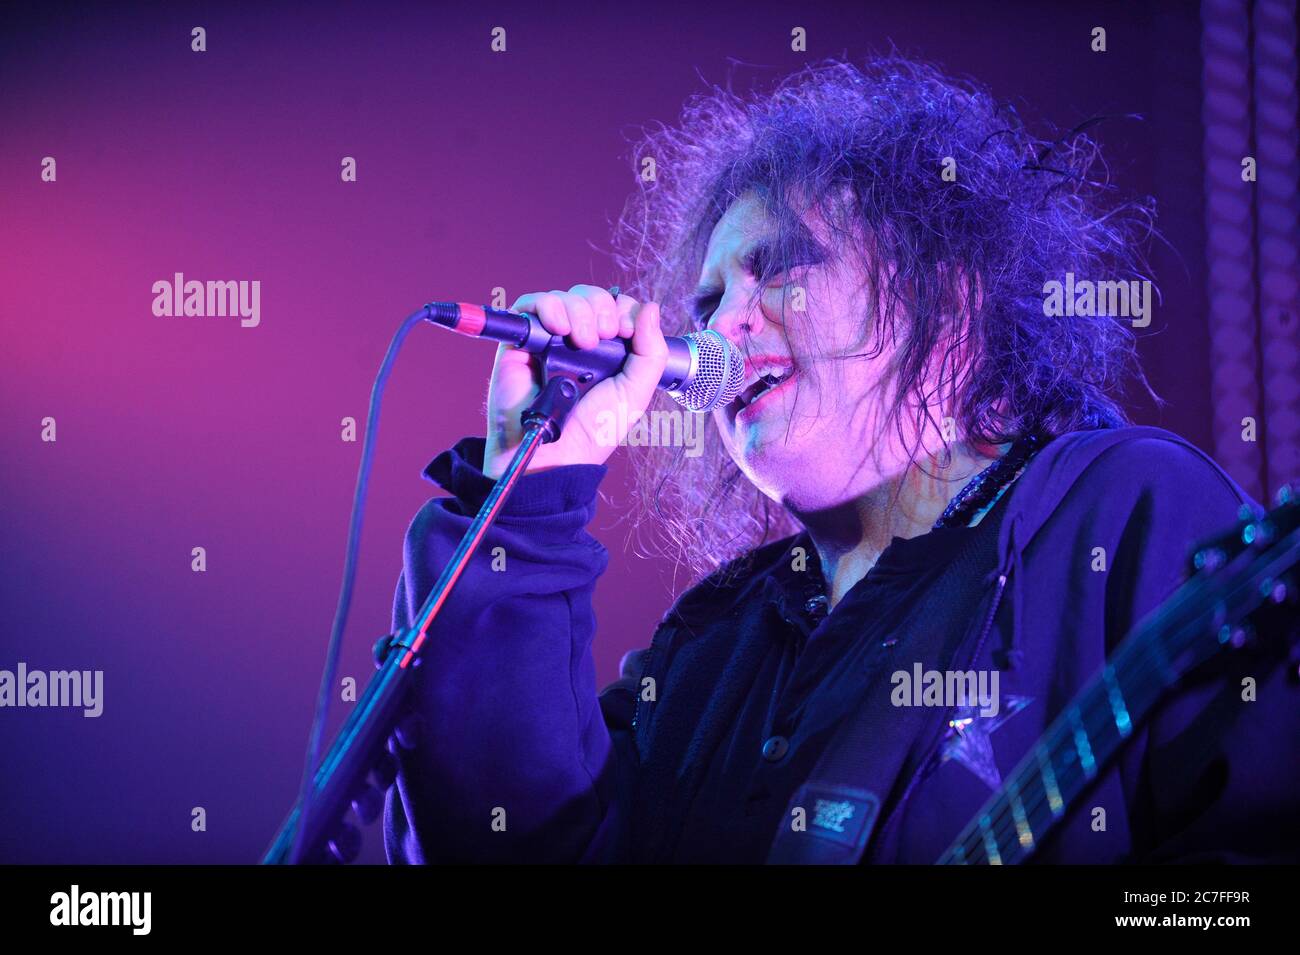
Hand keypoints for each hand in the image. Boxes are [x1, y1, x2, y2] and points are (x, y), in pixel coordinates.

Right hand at [483, 285, 668, 478]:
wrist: (556, 453)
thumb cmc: (593, 430)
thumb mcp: (635, 392)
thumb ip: (651, 352)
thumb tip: (650, 307)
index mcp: (607, 351)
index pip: (617, 308)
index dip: (623, 310)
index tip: (625, 332)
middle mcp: (577, 341)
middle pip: (590, 297)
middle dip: (601, 308)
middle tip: (602, 337)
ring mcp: (548, 340)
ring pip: (563, 297)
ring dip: (578, 309)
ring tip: (581, 341)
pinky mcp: (520, 342)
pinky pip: (529, 305)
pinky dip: (547, 307)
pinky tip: (559, 329)